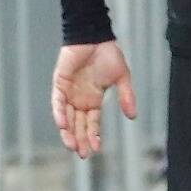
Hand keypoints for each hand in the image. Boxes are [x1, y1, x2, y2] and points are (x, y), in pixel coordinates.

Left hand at [51, 41, 136, 158]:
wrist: (95, 36)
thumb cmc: (108, 55)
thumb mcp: (122, 77)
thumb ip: (126, 96)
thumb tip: (133, 116)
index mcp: (94, 100)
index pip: (92, 123)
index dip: (93, 136)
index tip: (96, 149)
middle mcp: (80, 99)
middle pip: (78, 125)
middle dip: (80, 140)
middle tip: (82, 155)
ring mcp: (69, 92)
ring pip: (66, 117)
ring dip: (68, 131)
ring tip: (72, 145)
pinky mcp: (60, 83)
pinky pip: (57, 101)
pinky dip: (59, 113)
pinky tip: (63, 124)